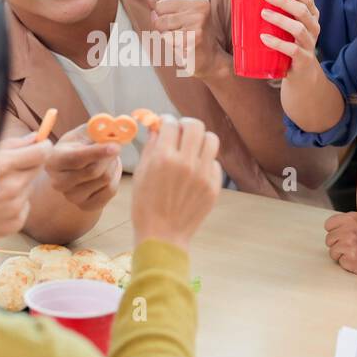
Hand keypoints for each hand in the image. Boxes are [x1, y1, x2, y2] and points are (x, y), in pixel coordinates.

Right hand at [0, 131, 51, 241]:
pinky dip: (14, 202)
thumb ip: (12, 145)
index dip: (42, 146)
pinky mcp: (16, 222)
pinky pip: (24, 205)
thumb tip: (35, 137)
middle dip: (28, 164)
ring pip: (29, 187)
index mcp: (3, 165)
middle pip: (38, 168)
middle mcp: (13, 187)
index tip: (38, 145)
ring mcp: (15, 207)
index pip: (42, 152)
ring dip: (19, 184)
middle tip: (8, 167)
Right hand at [44, 122, 123, 210]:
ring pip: (105, 179)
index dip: (97, 152)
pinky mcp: (85, 206)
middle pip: (94, 171)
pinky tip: (108, 170)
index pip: (76, 158)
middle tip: (116, 146)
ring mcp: (71, 197)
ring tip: (108, 158)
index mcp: (53, 160)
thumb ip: (97, 128)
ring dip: (113, 164)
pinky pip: (110, 191)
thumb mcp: (83, 133)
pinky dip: (115, 177)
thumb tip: (116, 127)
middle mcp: (58, 182)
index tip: (116, 146)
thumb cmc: (79, 145)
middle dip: (110, 156)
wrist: (75, 168)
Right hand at [131, 115, 221, 251]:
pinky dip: (205, 161)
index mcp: (163, 158)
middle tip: (181, 132)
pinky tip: (195, 170)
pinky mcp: (213, 187)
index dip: (166, 120)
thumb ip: (151, 147)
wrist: (162, 235)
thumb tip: (157, 127)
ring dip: (200, 139)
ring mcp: (202, 175)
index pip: (171, 123)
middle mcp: (186, 163)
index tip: (165, 124)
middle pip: (195, 126)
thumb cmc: (145, 206)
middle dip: (186, 124)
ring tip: (192, 148)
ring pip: (211, 139)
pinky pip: (215, 163)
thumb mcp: (141, 174)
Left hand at [150, 0, 229, 78]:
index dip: (164, 10)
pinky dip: (170, 43)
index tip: (181, 18)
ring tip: (181, 36)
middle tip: (180, 29)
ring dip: (165, 33)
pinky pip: (165, 37)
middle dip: (162, 21)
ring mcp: (199, 20)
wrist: (209, 57)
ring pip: (160, 22)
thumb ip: (162, 2)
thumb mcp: (179, 11)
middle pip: (159, 7)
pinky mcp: (194, 36)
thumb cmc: (191, 32)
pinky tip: (183, 45)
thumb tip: (151, 1)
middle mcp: (202, 4)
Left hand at [259, 0, 322, 81]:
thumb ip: (279, 15)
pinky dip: (277, 43)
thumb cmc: (290, 45)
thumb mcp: (289, 29)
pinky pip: (292, 50)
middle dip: (284, 1)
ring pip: (298, 29)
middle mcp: (313, 29)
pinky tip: (264, 38)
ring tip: (263, 13)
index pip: (308, 0)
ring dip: (280, 19)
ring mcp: (309, 45)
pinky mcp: (303, 60)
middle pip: (302, 11)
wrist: (302, 75)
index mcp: (311, 18)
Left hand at [323, 211, 356, 275]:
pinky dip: (348, 263)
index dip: (335, 232)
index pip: (329, 224)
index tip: (344, 236)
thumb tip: (331, 225)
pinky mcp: (351, 258)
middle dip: (338, 245)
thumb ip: (350, 221)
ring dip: (342, 255)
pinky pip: (340, 262)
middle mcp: (349, 229)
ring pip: (332, 251)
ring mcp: (349, 243)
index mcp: (351, 219)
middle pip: (329, 239)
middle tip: (353, 247)